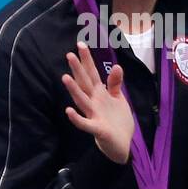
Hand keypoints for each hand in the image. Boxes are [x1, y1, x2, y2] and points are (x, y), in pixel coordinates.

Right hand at [62, 42, 134, 163]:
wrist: (122, 144)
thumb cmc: (117, 120)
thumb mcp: (118, 99)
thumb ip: (115, 83)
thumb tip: (117, 66)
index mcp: (100, 94)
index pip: (92, 74)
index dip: (87, 60)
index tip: (81, 44)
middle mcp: (94, 102)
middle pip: (85, 84)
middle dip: (78, 70)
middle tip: (69, 54)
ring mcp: (94, 115)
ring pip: (82, 101)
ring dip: (74, 90)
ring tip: (65, 77)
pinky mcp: (97, 129)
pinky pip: (85, 124)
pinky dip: (77, 118)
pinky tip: (68, 111)